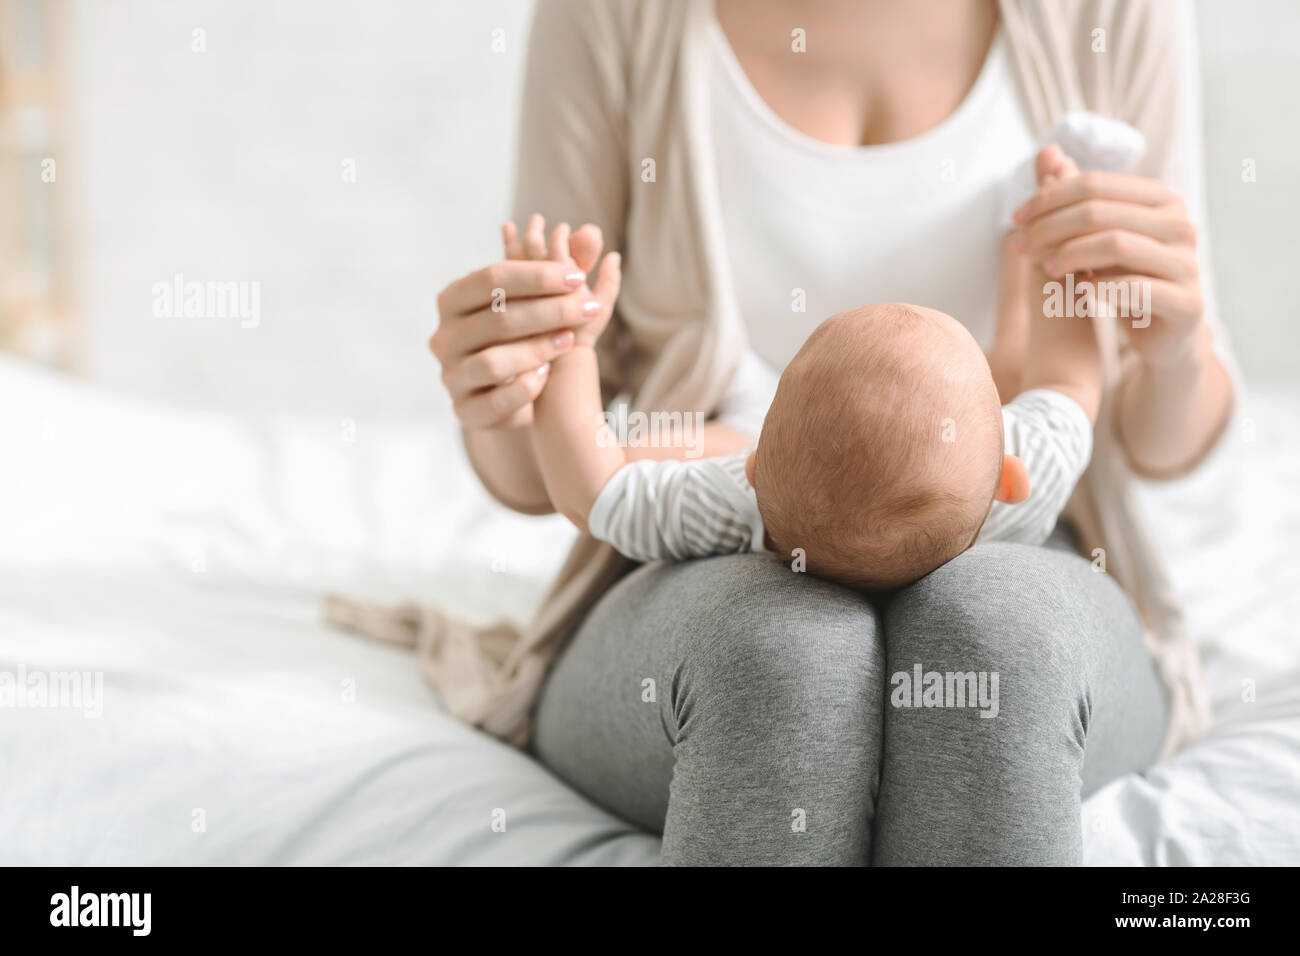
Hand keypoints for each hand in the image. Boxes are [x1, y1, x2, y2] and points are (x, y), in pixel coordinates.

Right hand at [430, 215, 612, 428]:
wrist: (510, 391)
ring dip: (536, 350)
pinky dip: (524, 388)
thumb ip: (567, 266)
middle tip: (589, 308)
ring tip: (568, 342)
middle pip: (497, 319)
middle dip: (550, 311)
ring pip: (492, 362)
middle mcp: (444, 336)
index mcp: (453, 299)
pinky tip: (548, 375)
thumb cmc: (524, 333)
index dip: (537, 276)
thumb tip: (595, 233)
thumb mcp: (544, 299)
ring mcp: (451, 376)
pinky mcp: (464, 411)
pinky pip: (493, 403)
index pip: (492, 278)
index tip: (579, 277)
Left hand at [1012, 150, 1206, 367]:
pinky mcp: (1186, 302)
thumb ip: (1073, 196)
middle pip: (1099, 212)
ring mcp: (1187, 262)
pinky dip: (1099, 287)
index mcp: (1162, 199)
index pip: (1094, 184)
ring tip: (1046, 269)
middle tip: (1023, 246)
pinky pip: (1135, 287)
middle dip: (1051, 228)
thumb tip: (1046, 152)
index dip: (1048, 199)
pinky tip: (1078, 291)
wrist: (1163, 332)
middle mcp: (1181, 224)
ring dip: (1070, 255)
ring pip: (1116, 244)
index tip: (1017, 220)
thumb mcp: (1096, 236)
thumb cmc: (1126, 277)